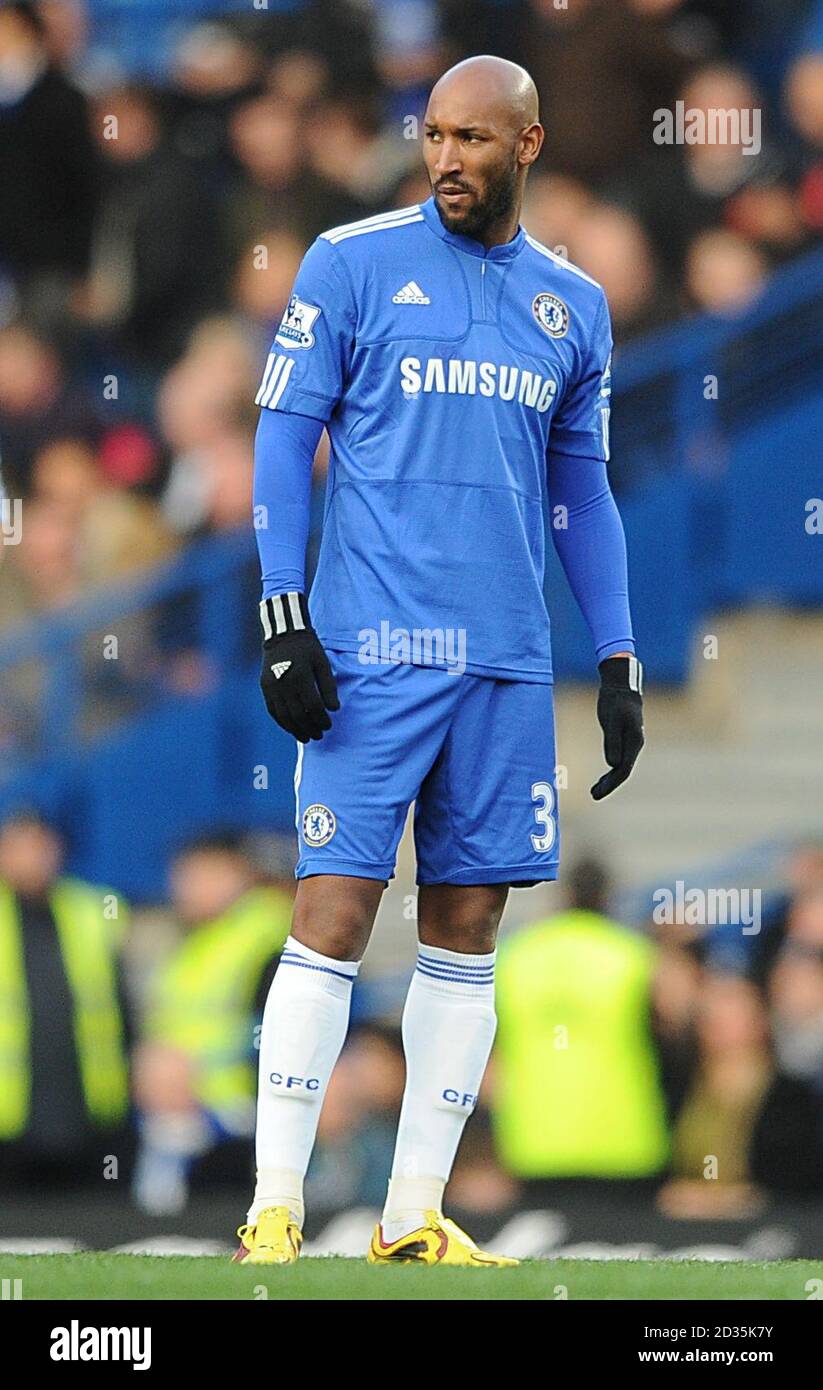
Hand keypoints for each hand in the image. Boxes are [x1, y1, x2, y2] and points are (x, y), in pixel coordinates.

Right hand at [260, 593, 338, 741]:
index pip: (313, 706)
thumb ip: (329, 687)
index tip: (328, 725)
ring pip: (284, 716)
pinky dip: (283, 722)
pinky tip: (292, 728)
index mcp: (301, 676)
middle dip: (310, 728)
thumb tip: (334, 709)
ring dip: (296, 730)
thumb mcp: (323, 663)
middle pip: (298, 714)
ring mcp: (272, 686)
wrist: (283, 634)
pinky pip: (273, 710)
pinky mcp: (265, 687)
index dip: (321, 719)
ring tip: (307, 737)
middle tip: (319, 736)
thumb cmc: (308, 649)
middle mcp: (284, 683)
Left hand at [590, 655, 643, 799]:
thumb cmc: (615, 701)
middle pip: (623, 771)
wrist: (621, 687)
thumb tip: (613, 765)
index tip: (597, 793)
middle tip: (593, 795)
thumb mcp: (611, 720)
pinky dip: (610, 770)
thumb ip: (613, 742)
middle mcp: (635, 745)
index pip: (623, 769)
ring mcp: (630, 743)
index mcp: (634, 742)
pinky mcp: (624, 739)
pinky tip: (601, 778)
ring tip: (594, 791)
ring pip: (621, 767)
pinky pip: (619, 760)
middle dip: (609, 785)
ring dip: (609, 781)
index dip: (611, 784)